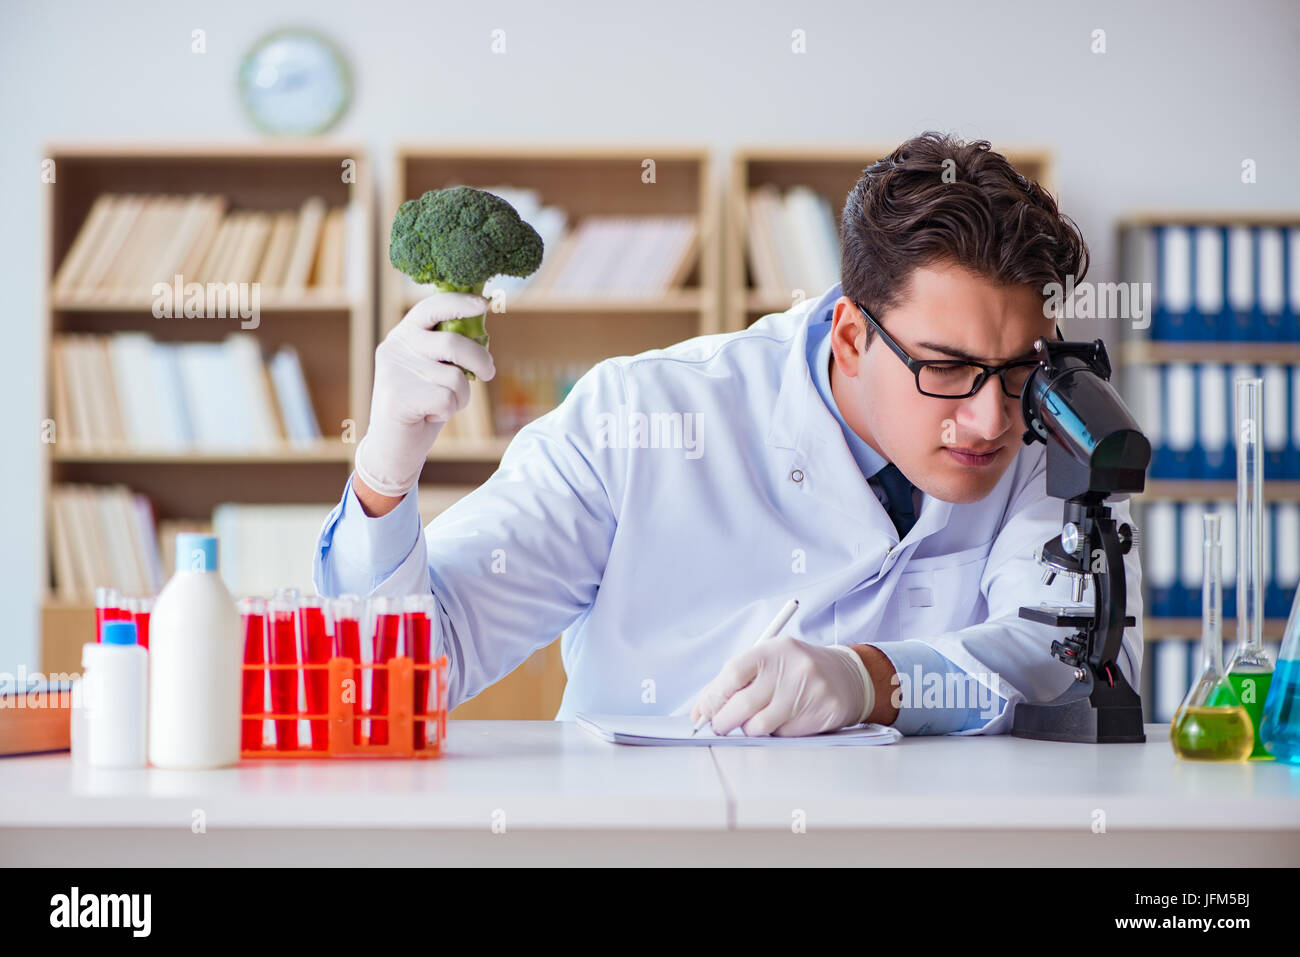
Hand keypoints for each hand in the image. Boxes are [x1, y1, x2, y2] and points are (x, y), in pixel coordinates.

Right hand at [354, 292, 495, 497]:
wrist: (392, 448)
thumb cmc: (422, 406)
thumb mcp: (434, 371)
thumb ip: (449, 351)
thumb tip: (483, 333)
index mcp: (404, 334)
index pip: (432, 307)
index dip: (459, 302)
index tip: (483, 304)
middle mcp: (395, 347)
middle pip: (453, 343)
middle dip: (480, 359)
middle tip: (488, 373)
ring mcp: (394, 371)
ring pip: (455, 376)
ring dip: (462, 396)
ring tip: (444, 404)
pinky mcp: (398, 397)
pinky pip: (447, 399)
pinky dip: (449, 411)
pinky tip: (429, 415)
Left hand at [690, 637, 873, 736]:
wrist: (846, 676)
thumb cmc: (793, 671)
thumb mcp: (764, 664)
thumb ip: (729, 684)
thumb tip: (698, 713)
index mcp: (772, 650)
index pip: (733, 673)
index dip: (713, 698)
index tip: (703, 714)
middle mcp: (791, 667)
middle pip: (743, 705)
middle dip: (723, 722)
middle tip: (720, 727)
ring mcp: (809, 689)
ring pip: (760, 726)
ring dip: (751, 730)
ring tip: (759, 720)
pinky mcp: (824, 711)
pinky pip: (784, 735)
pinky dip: (777, 733)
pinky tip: (787, 720)